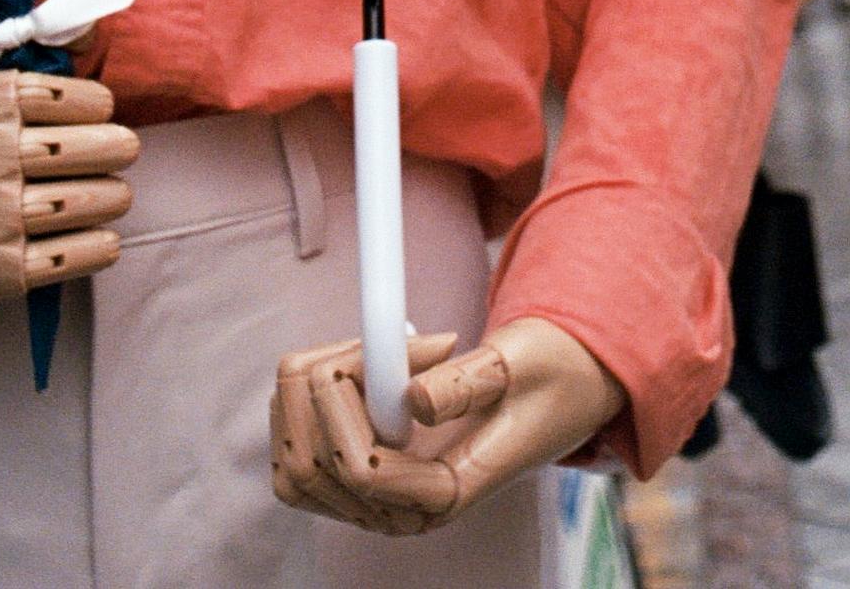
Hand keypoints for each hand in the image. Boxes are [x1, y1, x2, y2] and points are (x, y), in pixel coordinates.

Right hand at [0, 68, 136, 302]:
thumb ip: (15, 85)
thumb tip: (86, 66)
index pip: (94, 102)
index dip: (99, 114)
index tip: (91, 122)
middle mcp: (7, 151)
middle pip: (110, 148)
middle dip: (115, 153)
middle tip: (108, 159)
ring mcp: (4, 212)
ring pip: (105, 199)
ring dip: (112, 198)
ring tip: (102, 198)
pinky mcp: (0, 269)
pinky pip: (83, 254)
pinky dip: (100, 244)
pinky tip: (94, 238)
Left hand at [269, 318, 626, 534]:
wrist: (556, 388)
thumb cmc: (544, 376)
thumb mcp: (521, 363)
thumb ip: (472, 381)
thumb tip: (417, 401)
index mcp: (448, 492)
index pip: (361, 470)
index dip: (345, 404)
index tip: (373, 346)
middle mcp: (404, 510)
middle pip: (312, 466)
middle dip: (322, 385)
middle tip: (381, 338)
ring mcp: (375, 501)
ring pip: (293, 460)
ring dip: (306, 390)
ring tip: (368, 350)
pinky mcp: (356, 481)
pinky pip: (295, 451)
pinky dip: (300, 402)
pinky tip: (346, 369)